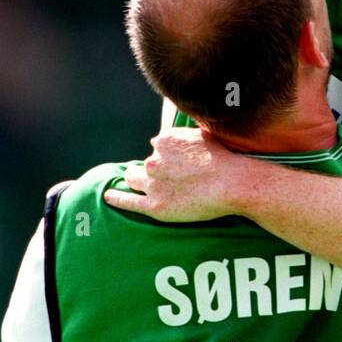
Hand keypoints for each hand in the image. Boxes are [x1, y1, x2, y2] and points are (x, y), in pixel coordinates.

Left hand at [103, 128, 246, 221]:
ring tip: (133, 182)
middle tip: (163, 175)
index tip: (177, 162)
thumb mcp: (202, 135)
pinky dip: (117, 198)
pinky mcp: (154, 206)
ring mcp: (152, 184)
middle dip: (151, 168)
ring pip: (134, 180)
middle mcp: (154, 160)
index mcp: (164, 141)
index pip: (158, 146)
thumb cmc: (223, 159)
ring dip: (134, 179)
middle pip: (145, 164)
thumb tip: (160, 140)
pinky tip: (108, 196)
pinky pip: (128, 201)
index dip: (167, 155)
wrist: (232, 184)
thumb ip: (180, 137)